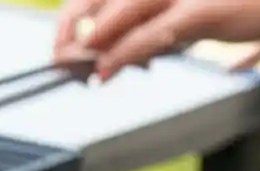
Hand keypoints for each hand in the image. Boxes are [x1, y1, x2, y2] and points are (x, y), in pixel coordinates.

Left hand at [54, 0, 259, 79]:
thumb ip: (166, 29)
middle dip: (71, 27)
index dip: (78, 12)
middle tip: (56, 57)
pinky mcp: (203, 10)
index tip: (64, 39)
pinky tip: (105, 72)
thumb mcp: (201, 15)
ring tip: (74, 67)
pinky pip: (149, 35)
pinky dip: (121, 54)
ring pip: (119, 13)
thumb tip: (132, 57)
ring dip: (90, 43)